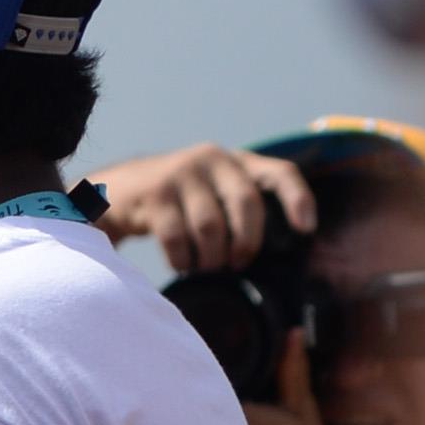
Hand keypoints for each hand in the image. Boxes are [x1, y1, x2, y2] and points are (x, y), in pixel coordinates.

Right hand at [86, 140, 313, 272]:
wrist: (118, 190)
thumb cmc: (177, 201)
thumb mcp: (211, 189)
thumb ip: (238, 204)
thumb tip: (276, 246)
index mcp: (235, 160)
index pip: (280, 172)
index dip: (298, 199)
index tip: (306, 230)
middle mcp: (212, 159)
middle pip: (246, 204)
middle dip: (245, 242)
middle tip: (236, 263)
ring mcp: (182, 174)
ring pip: (211, 227)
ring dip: (210, 257)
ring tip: (204, 265)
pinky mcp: (155, 195)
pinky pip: (178, 239)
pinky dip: (182, 260)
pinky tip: (181, 263)